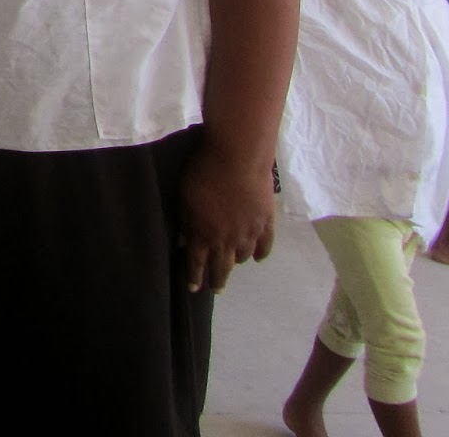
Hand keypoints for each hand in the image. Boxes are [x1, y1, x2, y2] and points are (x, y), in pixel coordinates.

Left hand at [179, 143, 275, 293]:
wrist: (237, 158)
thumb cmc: (203, 173)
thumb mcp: (184, 198)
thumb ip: (185, 222)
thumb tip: (182, 241)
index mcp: (203, 234)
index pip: (197, 263)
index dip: (195, 277)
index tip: (193, 289)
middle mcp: (227, 239)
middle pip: (222, 266)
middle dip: (217, 280)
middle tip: (216, 290)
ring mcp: (249, 232)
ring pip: (243, 256)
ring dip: (236, 263)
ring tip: (233, 266)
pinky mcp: (266, 221)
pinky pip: (265, 244)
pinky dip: (261, 253)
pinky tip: (258, 258)